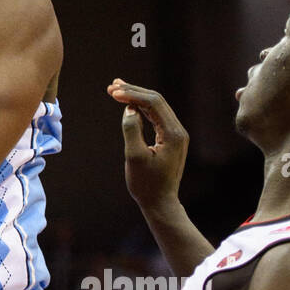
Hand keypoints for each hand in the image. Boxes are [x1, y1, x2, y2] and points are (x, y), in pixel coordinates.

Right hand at [106, 78, 188, 213]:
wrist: (160, 203)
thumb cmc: (146, 184)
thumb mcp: (134, 157)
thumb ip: (131, 130)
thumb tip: (129, 109)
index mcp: (173, 133)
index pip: (153, 103)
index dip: (132, 94)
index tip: (112, 92)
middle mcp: (178, 130)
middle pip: (156, 101)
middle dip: (133, 91)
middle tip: (111, 86)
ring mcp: (176, 134)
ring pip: (156, 107)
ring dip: (136, 97)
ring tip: (116, 89)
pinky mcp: (170, 139)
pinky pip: (156, 117)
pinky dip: (141, 109)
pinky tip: (128, 105)